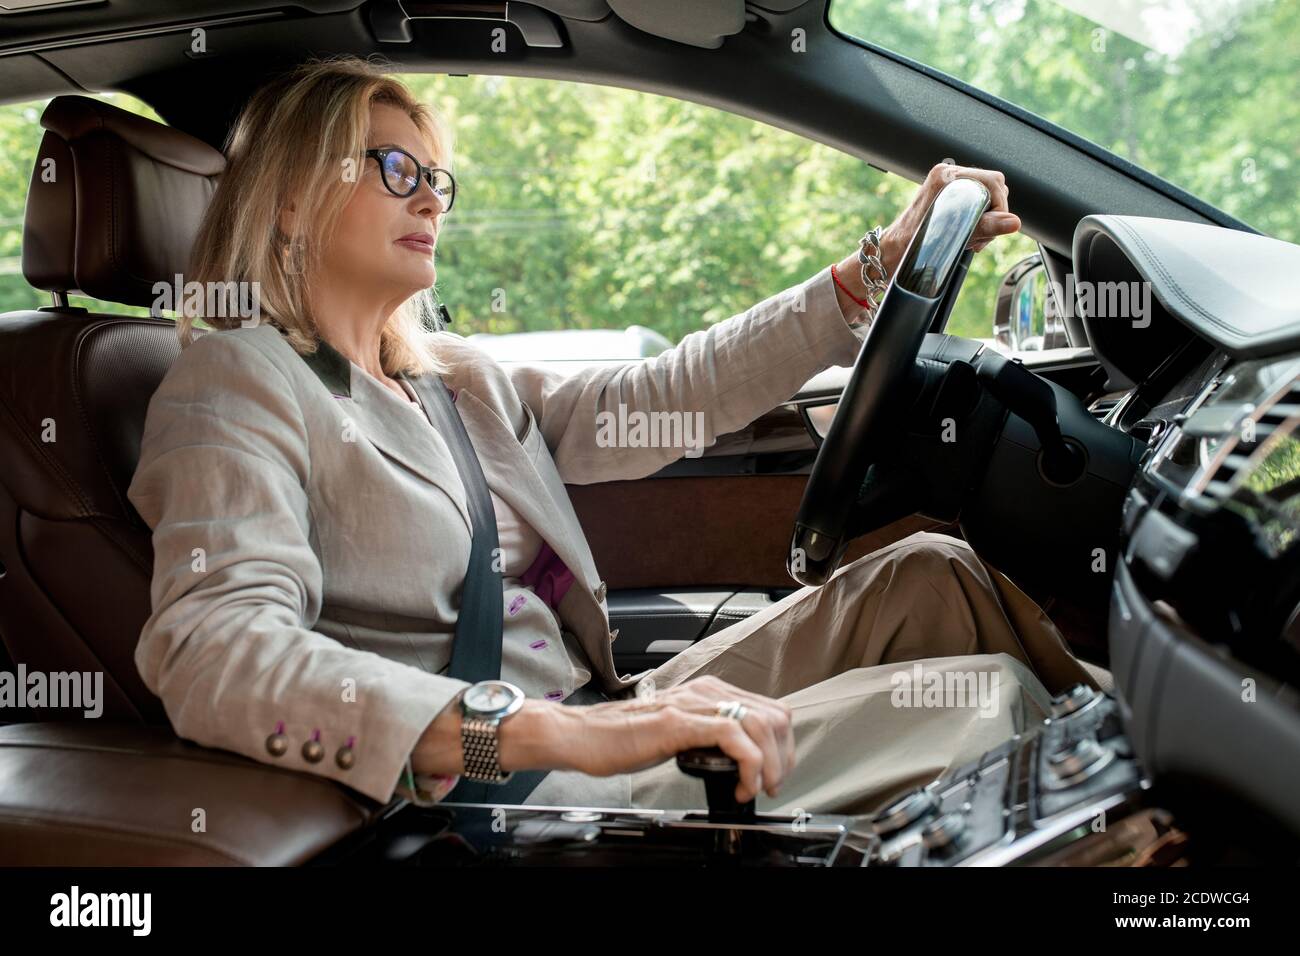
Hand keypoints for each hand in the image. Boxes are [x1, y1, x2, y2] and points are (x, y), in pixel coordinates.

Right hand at [549, 675, 796, 803]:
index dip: (782, 746)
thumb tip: (739, 758)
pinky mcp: (680, 722)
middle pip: (775, 716)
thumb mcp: (680, 732)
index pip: (770, 710)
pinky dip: (749, 765)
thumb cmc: (623, 738)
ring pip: (761, 724)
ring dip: (769, 764)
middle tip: (769, 785)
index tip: (774, 773)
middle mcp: (707, 691)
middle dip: (782, 757)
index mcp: (709, 691)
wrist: (583, 735)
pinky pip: (734, 736)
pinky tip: (739, 785)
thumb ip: (708, 735)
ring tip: (756, 788)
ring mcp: (694, 703)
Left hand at [879, 162, 1020, 269]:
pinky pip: (978, 203)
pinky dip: (979, 221)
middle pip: (992, 187)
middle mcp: (947, 176)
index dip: (1000, 205)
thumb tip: (1013, 222)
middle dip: (993, 214)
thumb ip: (983, 227)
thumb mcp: (953, 237)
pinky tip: (968, 236)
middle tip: (980, 237)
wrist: (892, 253)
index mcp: (944, 177)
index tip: (996, 226)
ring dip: (987, 220)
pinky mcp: (950, 196)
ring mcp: (948, 185)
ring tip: (971, 239)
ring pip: (987, 197)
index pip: (992, 181)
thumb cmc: (911, 246)